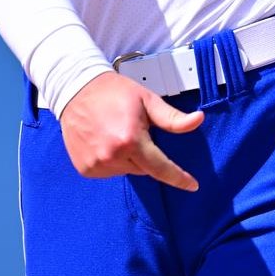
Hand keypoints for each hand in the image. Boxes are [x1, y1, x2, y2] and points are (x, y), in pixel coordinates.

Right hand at [57, 72, 203, 191]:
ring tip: (116, 133)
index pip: (160, 168)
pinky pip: (109, 171)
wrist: (76, 90)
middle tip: (134, 130)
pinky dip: (112, 161)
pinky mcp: (85, 169)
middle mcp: (112, 157)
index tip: (193, 186)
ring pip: (126, 170)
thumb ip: (173, 118)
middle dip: (145, 154)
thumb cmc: (114, 93)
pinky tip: (104, 142)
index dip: (178, 178)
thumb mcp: (147, 100)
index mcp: (130, 140)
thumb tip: (198, 120)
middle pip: (144, 168)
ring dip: (128, 158)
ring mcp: (96, 165)